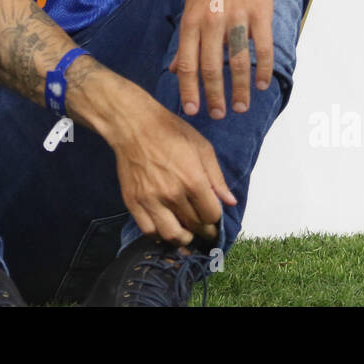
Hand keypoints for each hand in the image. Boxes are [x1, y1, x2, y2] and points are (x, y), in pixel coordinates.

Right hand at [105, 87, 235, 244]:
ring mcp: (150, 200)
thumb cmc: (170, 131)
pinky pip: (148, 230)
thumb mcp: (201, 147)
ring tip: (187, 232)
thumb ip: (216, 177)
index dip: (216, 218)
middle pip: (194, 226)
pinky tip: (165, 226)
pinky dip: (159, 234)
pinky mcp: (133, 202)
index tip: (214, 216)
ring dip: (184, 238)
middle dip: (203, 230)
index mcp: (192, 180)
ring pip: (172, 235)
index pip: (211, 215)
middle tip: (204, 228)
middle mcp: (172, 194)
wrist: (133, 125)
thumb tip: (230, 202)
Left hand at [169, 0, 273, 118]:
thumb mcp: (189, 7)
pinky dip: (263, 69)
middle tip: (218, 114)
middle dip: (215, 96)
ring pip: (239, 62)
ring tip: (241, 106)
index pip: (187, 63)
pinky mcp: (261, 14)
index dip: (189, 89)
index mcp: (191, 21)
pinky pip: (263, 48)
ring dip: (241, 89)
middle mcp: (211, 21)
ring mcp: (237, 17)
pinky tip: (262, 84)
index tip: (192, 110)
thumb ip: (185, 41)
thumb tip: (174, 71)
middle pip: (212, 67)